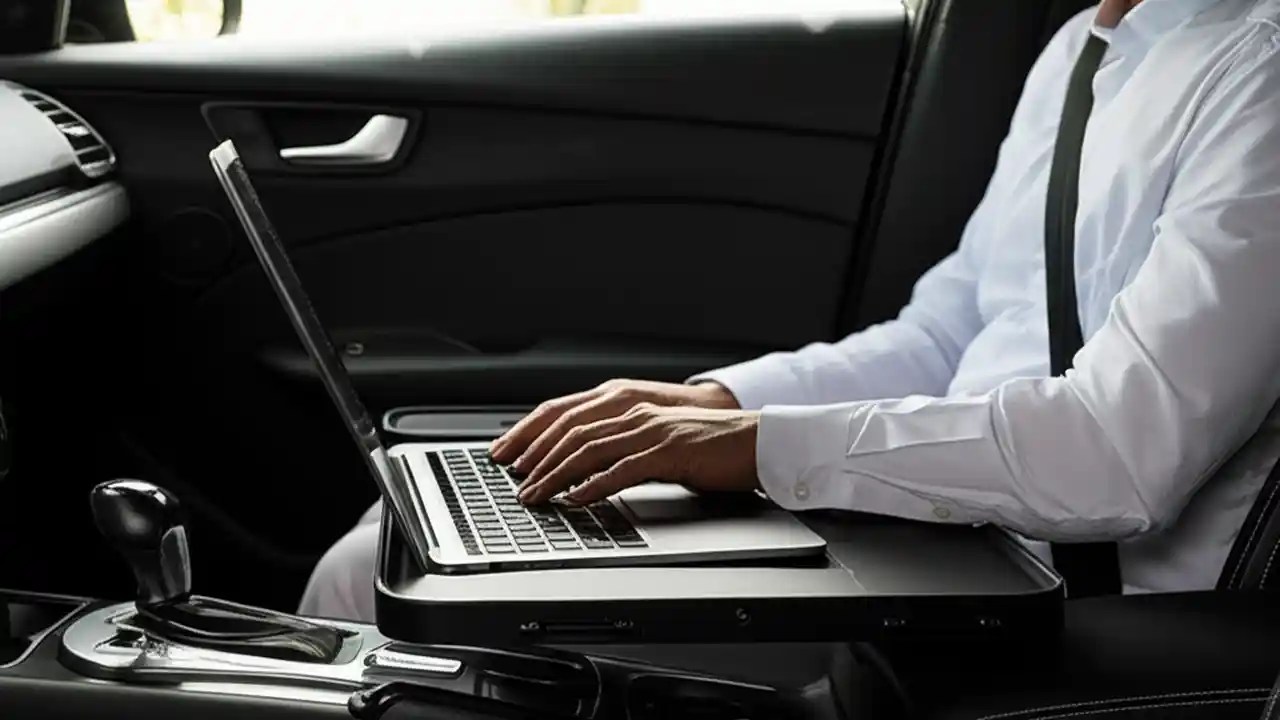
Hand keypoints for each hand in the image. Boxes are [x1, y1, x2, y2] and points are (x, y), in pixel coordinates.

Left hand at [489, 379, 738, 473]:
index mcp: (628, 406)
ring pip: (589, 450)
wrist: (756, 441)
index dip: (532, 434)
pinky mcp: (669, 452)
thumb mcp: (657, 442)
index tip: (508, 454)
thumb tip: (587, 471)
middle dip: (536, 457)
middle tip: (513, 481)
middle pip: (570, 431)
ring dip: (556, 475)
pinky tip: (578, 500)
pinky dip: (594, 486)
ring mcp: (651, 430)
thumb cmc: (710, 447)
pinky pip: (622, 470)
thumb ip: (624, 448)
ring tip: (536, 495)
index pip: (567, 415)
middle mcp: (634, 412)